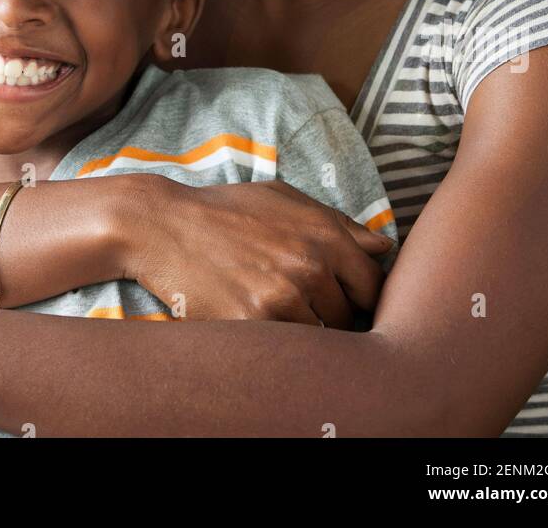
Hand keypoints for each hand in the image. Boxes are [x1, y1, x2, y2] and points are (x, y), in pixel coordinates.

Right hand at [124, 177, 392, 326]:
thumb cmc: (226, 210)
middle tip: (305, 309)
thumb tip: (383, 248)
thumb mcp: (285, 199)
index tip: (348, 302)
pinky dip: (275, 341)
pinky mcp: (253, 322)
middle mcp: (309, 264)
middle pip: (348, 317)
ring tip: (276, 313)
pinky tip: (256, 322)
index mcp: (323, 232)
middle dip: (332, 316)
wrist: (164, 225)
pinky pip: (284, 347)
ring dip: (302, 332)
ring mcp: (282, 295)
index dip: (363, 298)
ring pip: (317, 337)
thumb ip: (338, 223)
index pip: (373, 285)